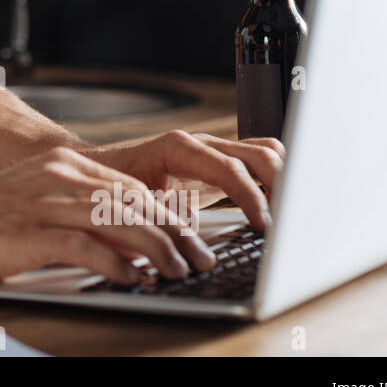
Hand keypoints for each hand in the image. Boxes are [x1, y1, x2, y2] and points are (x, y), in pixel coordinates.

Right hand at [0, 146, 220, 283]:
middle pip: (137, 202)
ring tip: (179, 272)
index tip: (192, 236)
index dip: (170, 213)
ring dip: (159, 251)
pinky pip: (89, 247)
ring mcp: (47, 203)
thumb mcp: (36, 199)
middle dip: (177, 233)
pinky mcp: (33, 232)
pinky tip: (135, 280)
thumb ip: (77, 208)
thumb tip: (125, 235)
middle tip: (200, 258)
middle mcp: (60, 176)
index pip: (133, 187)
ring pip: (122, 222)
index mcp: (63, 164)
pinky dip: (119, 265)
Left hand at [77, 131, 283, 232]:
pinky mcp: (222, 165)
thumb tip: (184, 241)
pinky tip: (280, 209)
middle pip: (260, 153)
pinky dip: (277, 181)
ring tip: (291, 218)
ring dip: (284, 182)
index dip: (251, 197)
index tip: (264, 225)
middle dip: (281, 187)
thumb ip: (158, 218)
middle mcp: (201, 145)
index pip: (229, 167)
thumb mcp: (129, 205)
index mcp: (178, 149)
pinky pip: (261, 162)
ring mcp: (214, 151)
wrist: (95, 171)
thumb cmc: (108, 189)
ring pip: (267, 153)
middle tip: (288, 224)